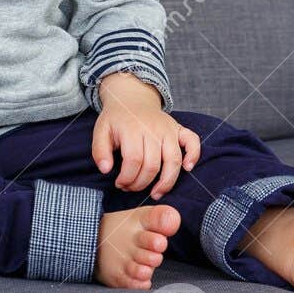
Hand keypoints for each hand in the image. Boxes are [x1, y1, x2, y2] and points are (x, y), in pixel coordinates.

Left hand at [90, 75, 200, 198]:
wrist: (131, 98)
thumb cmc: (116, 119)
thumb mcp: (101, 131)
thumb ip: (100, 150)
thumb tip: (106, 170)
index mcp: (133, 129)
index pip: (134, 161)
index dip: (127, 178)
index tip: (120, 184)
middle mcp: (153, 129)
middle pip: (153, 165)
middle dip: (141, 183)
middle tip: (131, 188)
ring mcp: (168, 129)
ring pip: (173, 160)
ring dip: (166, 182)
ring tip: (155, 193)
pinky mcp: (178, 129)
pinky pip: (192, 141)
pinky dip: (193, 155)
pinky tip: (187, 168)